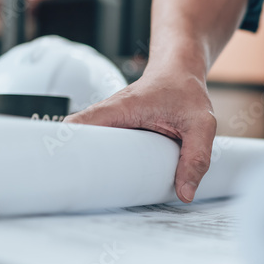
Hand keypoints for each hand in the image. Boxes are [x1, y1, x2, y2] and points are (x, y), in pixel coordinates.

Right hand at [65, 68, 215, 202]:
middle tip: (76, 187)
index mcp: (122, 108)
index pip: (80, 124)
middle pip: (76, 138)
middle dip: (71, 161)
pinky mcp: (117, 129)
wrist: (180, 69)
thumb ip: (197, 158)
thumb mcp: (201, 124)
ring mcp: (111, 121)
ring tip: (84, 188)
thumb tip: (185, 193)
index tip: (62, 168)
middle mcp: (110, 113)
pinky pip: (100, 144)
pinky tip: (103, 178)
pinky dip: (98, 159)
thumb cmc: (186, 89)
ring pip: (87, 142)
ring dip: (84, 162)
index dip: (65, 145)